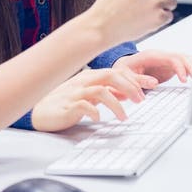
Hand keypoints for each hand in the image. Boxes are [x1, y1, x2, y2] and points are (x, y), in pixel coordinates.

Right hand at [30, 67, 158, 132]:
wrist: (40, 112)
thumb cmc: (65, 103)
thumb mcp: (88, 96)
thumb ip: (105, 92)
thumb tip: (126, 93)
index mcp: (89, 77)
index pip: (116, 72)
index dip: (134, 78)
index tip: (150, 85)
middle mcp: (83, 81)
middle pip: (110, 75)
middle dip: (129, 86)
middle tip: (141, 99)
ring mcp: (75, 93)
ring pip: (100, 91)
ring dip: (116, 104)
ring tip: (124, 117)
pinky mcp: (68, 106)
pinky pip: (84, 106)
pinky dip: (94, 111)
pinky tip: (99, 119)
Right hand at [88, 0, 179, 45]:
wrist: (101, 25)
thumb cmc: (113, 1)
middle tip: (149, 0)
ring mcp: (155, 1)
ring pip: (172, 2)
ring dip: (162, 7)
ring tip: (143, 10)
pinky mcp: (158, 17)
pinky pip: (169, 16)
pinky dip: (159, 19)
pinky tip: (144, 19)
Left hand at [113, 50, 191, 83]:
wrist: (122, 68)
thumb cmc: (123, 71)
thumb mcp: (125, 76)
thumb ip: (138, 80)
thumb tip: (153, 83)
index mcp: (151, 56)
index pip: (171, 58)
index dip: (180, 68)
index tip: (184, 80)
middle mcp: (161, 55)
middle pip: (181, 56)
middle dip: (191, 67)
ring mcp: (166, 60)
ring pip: (185, 59)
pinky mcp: (169, 66)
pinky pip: (184, 65)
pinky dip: (191, 69)